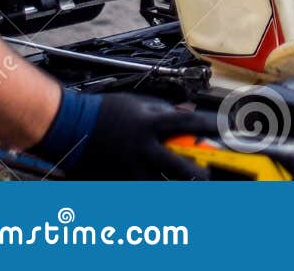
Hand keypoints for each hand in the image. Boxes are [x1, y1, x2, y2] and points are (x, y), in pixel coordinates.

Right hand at [32, 91, 206, 180]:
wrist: (69, 126)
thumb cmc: (104, 111)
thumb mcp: (138, 104)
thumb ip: (165, 110)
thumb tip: (189, 111)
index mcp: (150, 125)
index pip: (189, 125)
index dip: (210, 127)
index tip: (225, 129)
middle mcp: (142, 148)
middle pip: (178, 168)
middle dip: (197, 174)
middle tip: (206, 174)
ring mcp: (128, 167)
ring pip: (159, 185)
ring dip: (174, 187)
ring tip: (186, 187)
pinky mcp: (116, 180)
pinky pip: (138, 189)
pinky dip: (149, 189)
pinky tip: (157, 189)